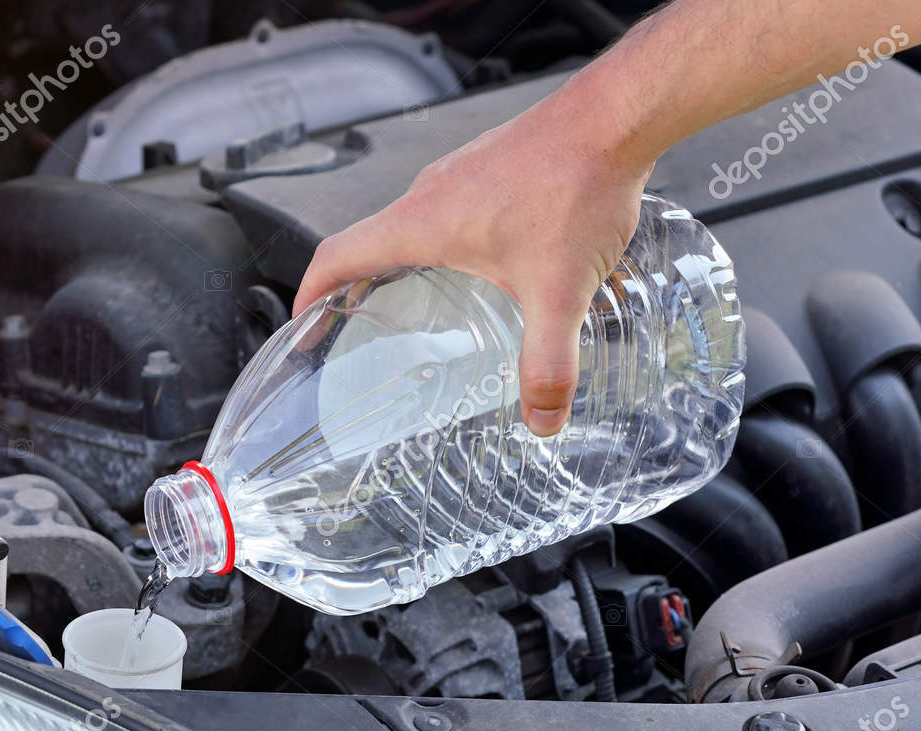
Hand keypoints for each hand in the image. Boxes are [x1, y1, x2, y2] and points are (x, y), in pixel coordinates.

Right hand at [293, 90, 653, 436]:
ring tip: (418, 305)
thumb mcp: (559, 292)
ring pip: (411, 224)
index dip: (310, 294)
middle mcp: (428, 193)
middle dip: (355, 289)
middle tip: (359, 330)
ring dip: (403, 263)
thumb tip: (542, 422)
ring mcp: (459, 174)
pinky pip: (447, 207)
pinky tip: (484, 266)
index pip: (336, 256)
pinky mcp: (490, 166)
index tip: (303, 327)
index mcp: (420, 223)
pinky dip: (443, 241)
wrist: (617, 118)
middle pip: (369, 243)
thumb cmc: (576, 187)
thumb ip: (548, 363)